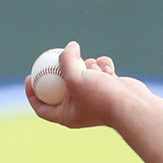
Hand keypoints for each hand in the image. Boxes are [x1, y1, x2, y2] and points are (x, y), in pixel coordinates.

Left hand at [26, 40, 147, 129]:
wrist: (132, 105)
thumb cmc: (101, 97)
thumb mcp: (74, 77)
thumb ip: (66, 60)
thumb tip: (69, 46)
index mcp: (66, 115)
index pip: (42, 107)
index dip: (32, 92)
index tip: (30, 76)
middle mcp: (78, 107)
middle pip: (60, 85)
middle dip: (60, 69)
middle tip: (53, 55)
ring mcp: (93, 96)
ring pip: (82, 71)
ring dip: (88, 64)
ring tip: (96, 69)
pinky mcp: (107, 85)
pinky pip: (98, 68)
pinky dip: (103, 65)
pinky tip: (110, 71)